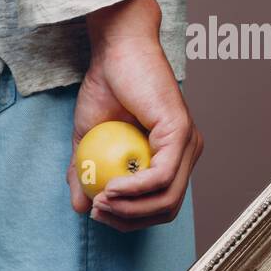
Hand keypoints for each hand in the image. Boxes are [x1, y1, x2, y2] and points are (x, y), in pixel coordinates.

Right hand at [67, 0, 203, 231]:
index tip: (97, 213)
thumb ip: (85, 175)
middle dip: (129, 220)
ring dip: (130, 209)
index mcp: (172, 155)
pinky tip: (110, 188)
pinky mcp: (181, 132)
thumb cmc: (106, 87)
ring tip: (100, 200)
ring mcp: (188, 143)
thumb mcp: (87, 141)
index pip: (160, 204)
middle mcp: (187, 152)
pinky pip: (161, 176)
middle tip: (97, 210)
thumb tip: (81, 209)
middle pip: (167, 208)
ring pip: (167, 198)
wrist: (115, 50)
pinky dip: (134, 190)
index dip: (129, 219)